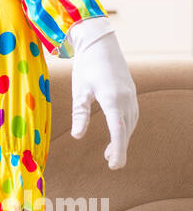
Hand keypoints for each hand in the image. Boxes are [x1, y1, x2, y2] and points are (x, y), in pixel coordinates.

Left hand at [67, 17, 138, 168]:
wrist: (100, 44)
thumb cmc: (86, 67)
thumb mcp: (79, 91)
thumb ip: (80, 114)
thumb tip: (77, 136)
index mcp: (112, 99)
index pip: (118, 131)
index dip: (118, 150)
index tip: (115, 166)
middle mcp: (125, 99)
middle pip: (126, 130)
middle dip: (119, 148)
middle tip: (110, 163)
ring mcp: (131, 95)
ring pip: (130, 123)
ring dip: (122, 138)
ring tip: (110, 153)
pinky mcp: (131, 93)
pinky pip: (131, 115)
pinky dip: (125, 127)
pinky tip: (117, 133)